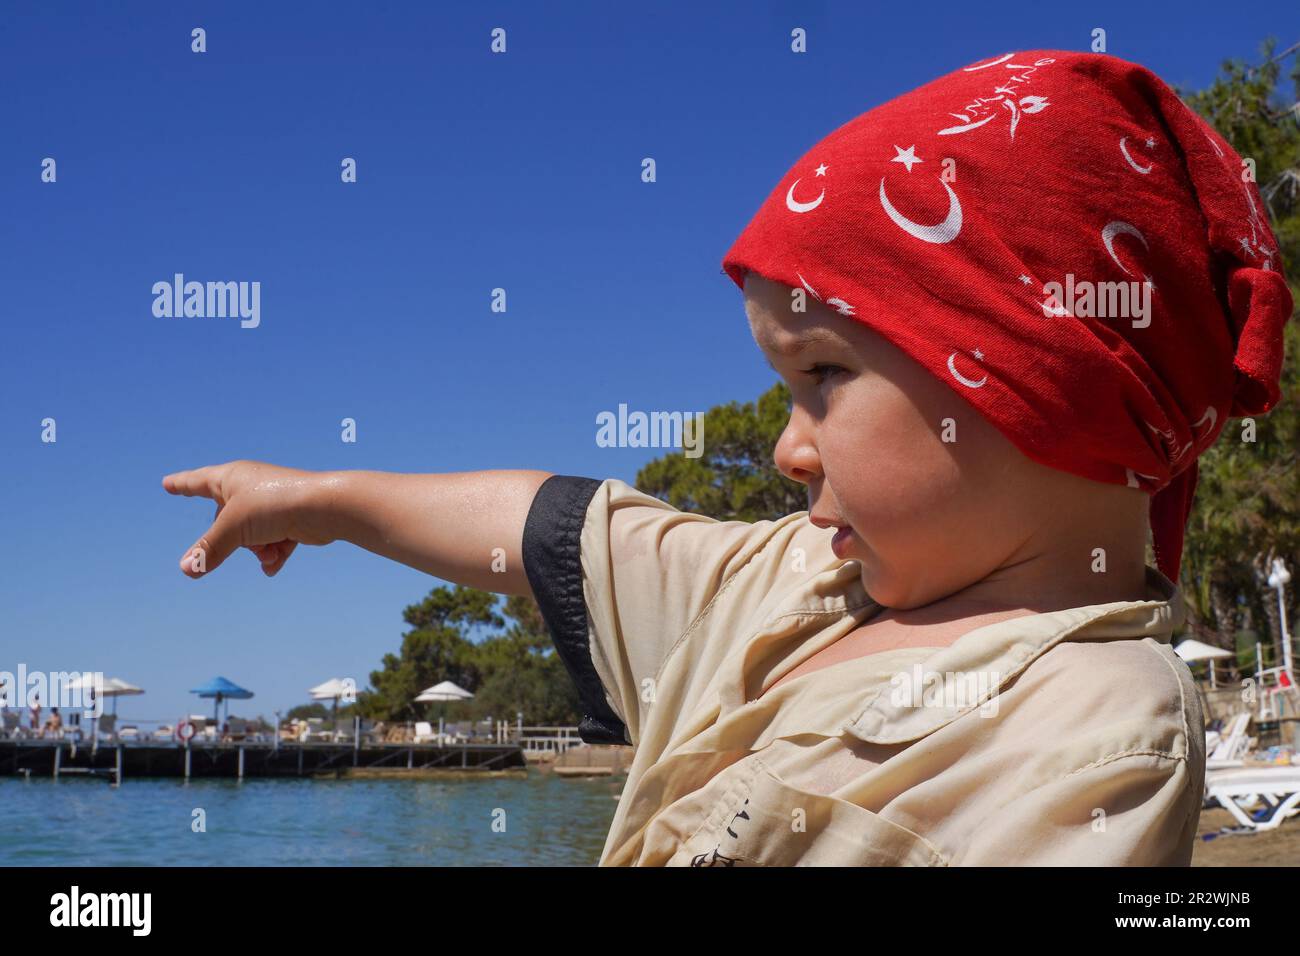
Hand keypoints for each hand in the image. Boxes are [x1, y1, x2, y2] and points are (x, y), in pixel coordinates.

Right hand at [162, 460, 331, 578]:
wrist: (324, 508)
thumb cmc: (276, 505)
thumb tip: (187, 569)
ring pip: (250, 538)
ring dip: (259, 550)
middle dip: (236, 541)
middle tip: (252, 541)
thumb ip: (210, 549)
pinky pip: (273, 543)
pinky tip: (277, 562)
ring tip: (271, 550)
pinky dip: (274, 553)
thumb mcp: (235, 528)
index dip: (182, 484)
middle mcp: (250, 488)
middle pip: (226, 523)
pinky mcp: (290, 520)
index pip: (197, 481)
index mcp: (231, 478)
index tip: (167, 484)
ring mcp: (271, 504)